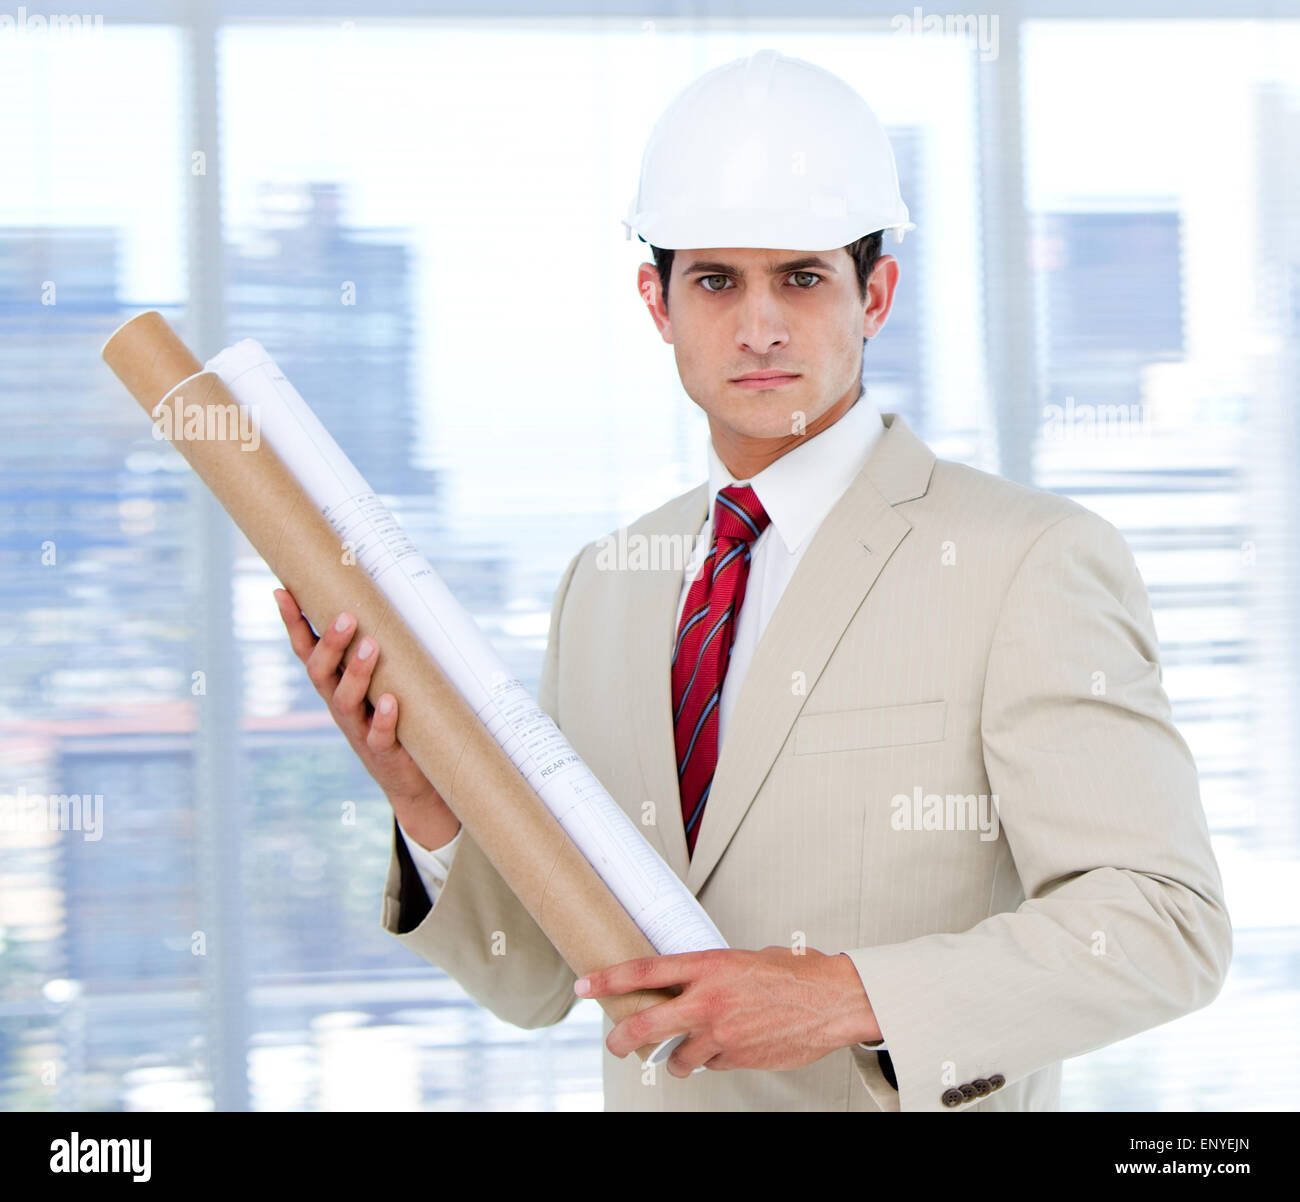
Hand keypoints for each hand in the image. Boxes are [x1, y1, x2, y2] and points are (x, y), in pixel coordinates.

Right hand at [273, 587, 460, 849]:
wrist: (412, 779)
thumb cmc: (397, 718)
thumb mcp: (383, 681)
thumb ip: (380, 648)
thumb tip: (391, 596)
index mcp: (335, 683)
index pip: (307, 650)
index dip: (293, 624)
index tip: (283, 592)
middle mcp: (339, 704)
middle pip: (321, 671)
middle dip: (330, 643)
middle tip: (346, 615)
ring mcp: (358, 727)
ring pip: (345, 700)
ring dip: (357, 671)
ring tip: (372, 645)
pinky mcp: (382, 751)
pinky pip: (378, 735)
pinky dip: (382, 719)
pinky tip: (389, 702)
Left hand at [576, 946, 879, 1076]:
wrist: (832, 1001)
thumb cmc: (792, 974)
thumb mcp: (743, 960)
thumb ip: (711, 973)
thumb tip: (688, 984)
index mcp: (708, 966)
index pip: (645, 972)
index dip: (609, 979)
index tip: (586, 985)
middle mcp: (709, 1000)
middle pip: (647, 1024)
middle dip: (622, 1037)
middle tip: (613, 1042)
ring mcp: (721, 1033)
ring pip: (678, 1057)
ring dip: (676, 1057)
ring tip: (683, 1051)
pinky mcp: (736, 1059)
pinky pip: (711, 1063)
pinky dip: (712, 1058)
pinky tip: (727, 1046)